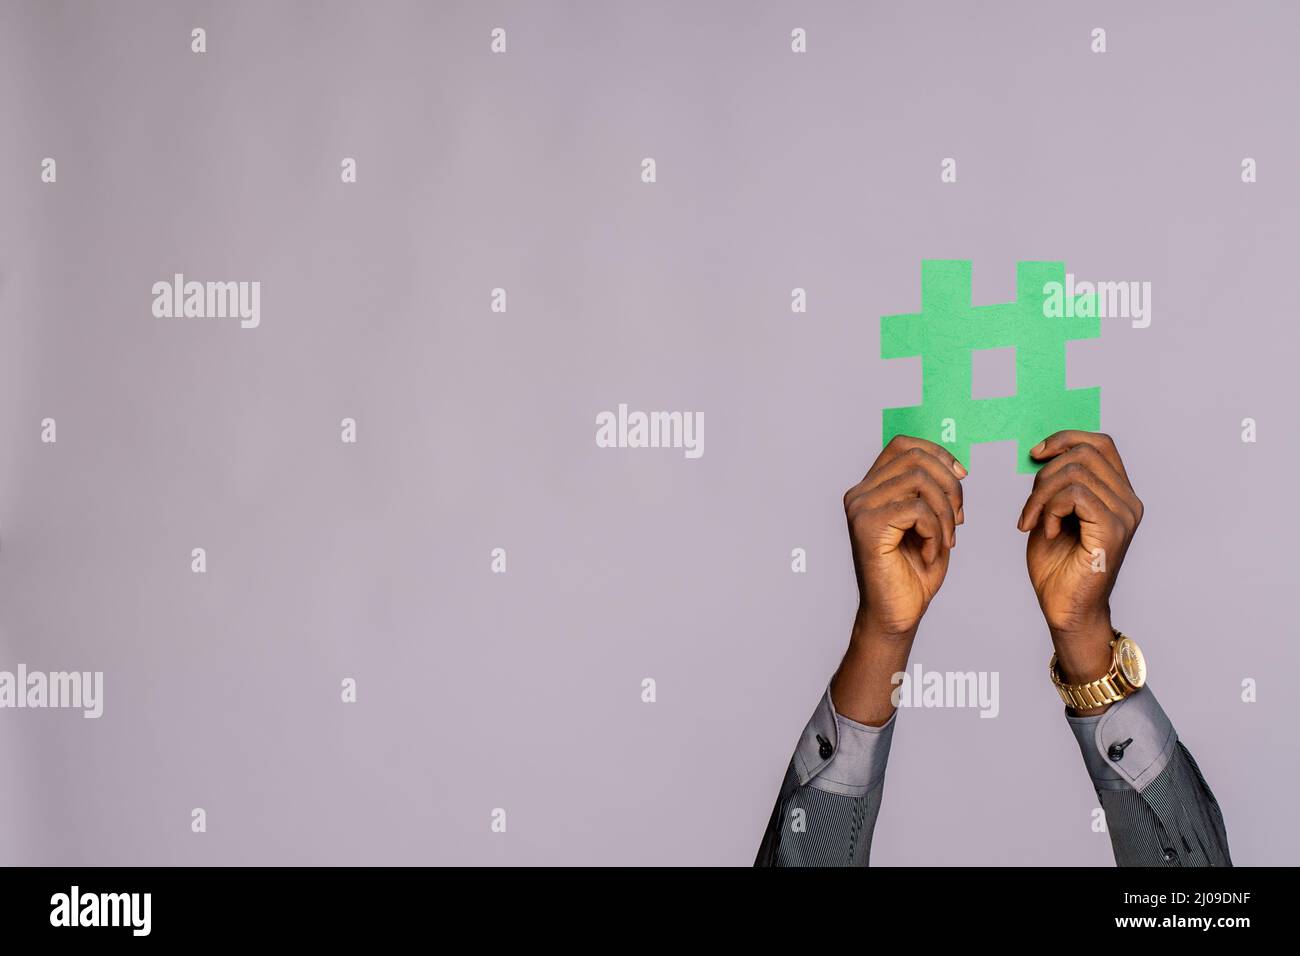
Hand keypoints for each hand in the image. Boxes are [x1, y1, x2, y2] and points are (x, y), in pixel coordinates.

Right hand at [845, 435, 965, 635]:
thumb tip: (952, 465)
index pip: (903, 445)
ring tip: (947, 540)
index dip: (938, 453)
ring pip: (919, 481)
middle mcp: (859, 494)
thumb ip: (932, 492)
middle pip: (914, 458)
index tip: (962, 477)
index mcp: (870, 488)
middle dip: (950, 485)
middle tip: (960, 519)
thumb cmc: (913, 572)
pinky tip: (931, 554)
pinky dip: (936, 532)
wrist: (896, 615)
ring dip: (946, 512)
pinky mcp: (867, 527)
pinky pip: (918, 510)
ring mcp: (860, 509)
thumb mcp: (929, 523)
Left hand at [1018, 431, 1142, 697]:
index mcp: (1118, 493)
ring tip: (1033, 522)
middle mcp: (1129, 501)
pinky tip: (1046, 531)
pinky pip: (1075, 495)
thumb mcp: (1052, 513)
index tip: (1035, 455)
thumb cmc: (1058, 566)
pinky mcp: (1112, 530)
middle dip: (1044, 474)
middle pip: (1084, 453)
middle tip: (1030, 508)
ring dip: (1041, 495)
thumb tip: (1044, 452)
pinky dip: (1050, 509)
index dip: (1065, 439)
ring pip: (1075, 473)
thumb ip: (1056, 484)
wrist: (1065, 609)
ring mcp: (1124, 515)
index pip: (1100, 443)